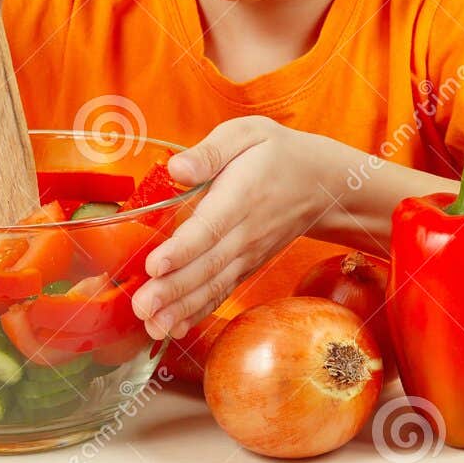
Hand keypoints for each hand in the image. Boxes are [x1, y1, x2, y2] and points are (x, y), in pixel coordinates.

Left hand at [130, 116, 356, 339]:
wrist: (321, 184)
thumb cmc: (276, 152)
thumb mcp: (247, 133)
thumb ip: (211, 151)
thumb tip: (176, 168)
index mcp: (241, 196)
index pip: (210, 228)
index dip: (182, 249)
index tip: (155, 264)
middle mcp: (245, 233)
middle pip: (207, 265)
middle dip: (173, 289)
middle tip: (142, 306)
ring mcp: (248, 255)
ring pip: (213, 285)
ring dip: (181, 308)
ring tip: (152, 326)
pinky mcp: (247, 266)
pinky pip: (222, 292)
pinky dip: (199, 312)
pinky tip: (175, 329)